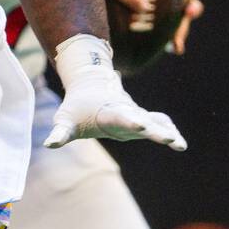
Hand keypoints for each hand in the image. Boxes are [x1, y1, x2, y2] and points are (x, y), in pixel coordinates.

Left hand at [44, 34, 185, 151]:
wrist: (91, 84)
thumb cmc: (76, 106)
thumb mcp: (65, 119)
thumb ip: (59, 133)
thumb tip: (48, 144)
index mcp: (109, 112)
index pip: (121, 118)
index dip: (130, 121)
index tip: (142, 124)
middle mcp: (127, 112)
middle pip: (144, 122)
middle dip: (156, 131)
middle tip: (170, 138)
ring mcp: (136, 114)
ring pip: (156, 121)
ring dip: (168, 131)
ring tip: (180, 145)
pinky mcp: (142, 117)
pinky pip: (160, 121)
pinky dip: (169, 128)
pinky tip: (179, 143)